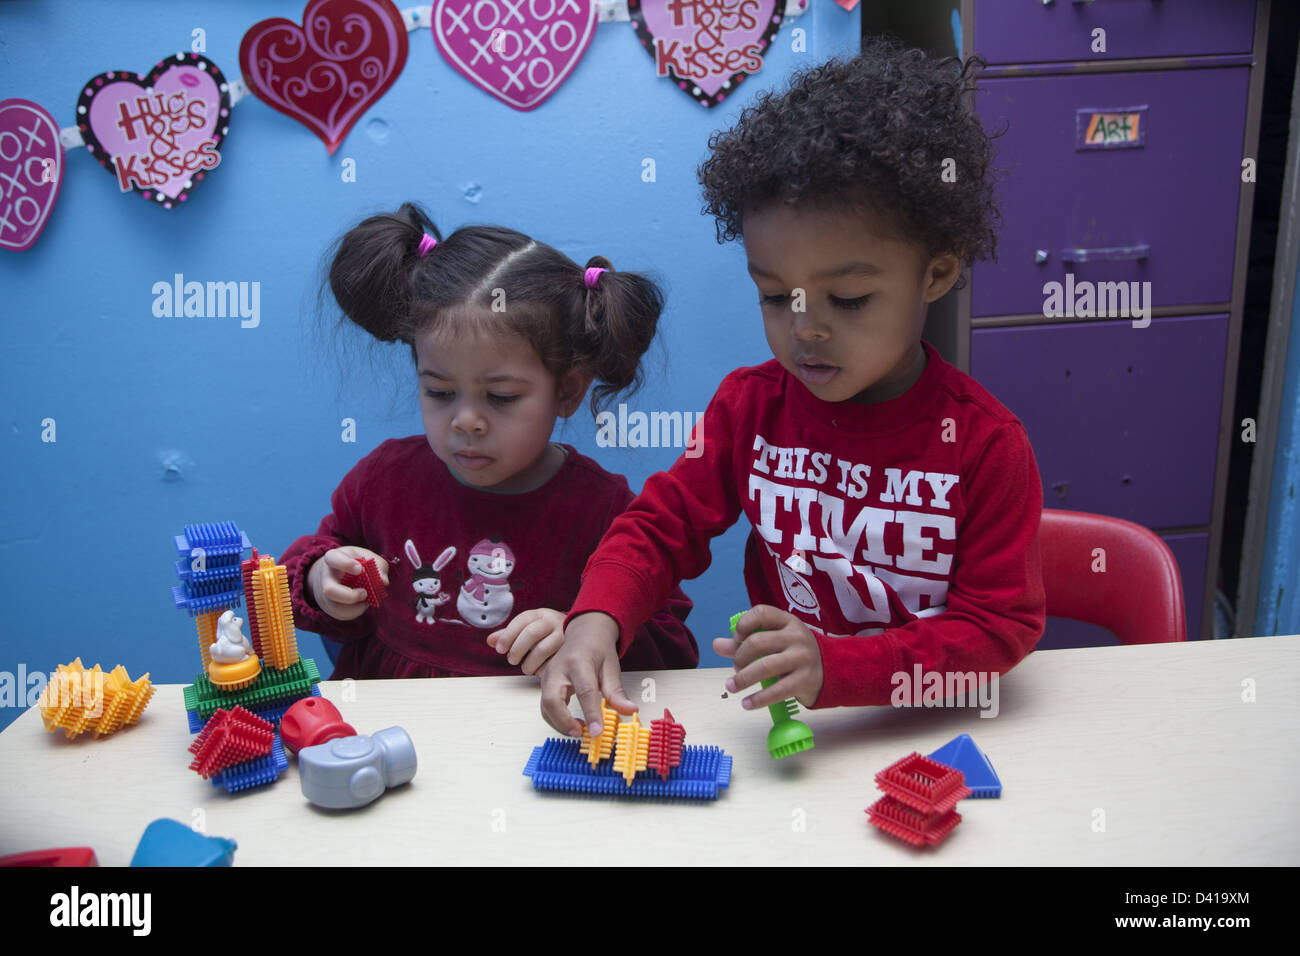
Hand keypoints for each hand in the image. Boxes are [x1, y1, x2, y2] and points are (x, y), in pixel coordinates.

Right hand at [307, 547, 389, 621]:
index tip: (359, 569)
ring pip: (337, 607)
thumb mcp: (366, 556)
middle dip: (350, 596)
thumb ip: (378, 565)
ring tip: (366, 598)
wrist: (336, 573)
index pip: (333, 559)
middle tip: (365, 593)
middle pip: (330, 591)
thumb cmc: (355, 562)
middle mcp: (325, 577)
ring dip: (356, 607)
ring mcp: (325, 594)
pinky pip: (342, 614)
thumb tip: (384, 581)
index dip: (346, 565)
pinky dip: (356, 610)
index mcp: (333, 558)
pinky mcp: (330, 607)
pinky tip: (362, 603)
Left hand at [488, 608, 564, 674]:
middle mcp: (554, 622)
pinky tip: (539, 670)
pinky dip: (542, 669)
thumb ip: (509, 634)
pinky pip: (553, 663)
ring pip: (542, 649)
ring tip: (525, 668)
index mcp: (541, 614)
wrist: (580, 638)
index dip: (508, 635)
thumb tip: (490, 641)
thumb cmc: (547, 635)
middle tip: (512, 660)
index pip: (522, 620)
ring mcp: (565, 636)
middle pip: (532, 633)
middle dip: (517, 649)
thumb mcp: (529, 629)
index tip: (500, 649)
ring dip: (529, 662)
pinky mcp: (571, 652)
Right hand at [539, 612, 635, 736]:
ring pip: (545, 707)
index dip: (591, 713)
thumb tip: (630, 711)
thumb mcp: (611, 667)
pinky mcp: (545, 685)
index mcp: (579, 661)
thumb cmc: (597, 648)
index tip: (598, 731)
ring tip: (580, 731)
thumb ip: (617, 692)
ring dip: (559, 724)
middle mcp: (558, 669)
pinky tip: (573, 724)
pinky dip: (556, 720)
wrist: (583, 633)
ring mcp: (548, 677)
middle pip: (552, 699)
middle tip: (582, 733)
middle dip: (564, 721)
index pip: (585, 690)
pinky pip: (545, 707)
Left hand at [713, 604, 823, 709]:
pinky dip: (758, 699)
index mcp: (787, 621)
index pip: (762, 613)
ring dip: (743, 679)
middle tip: (735, 668)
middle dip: (739, 657)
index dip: (744, 624)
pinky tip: (746, 703)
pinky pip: (777, 690)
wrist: (830, 669)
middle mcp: (796, 636)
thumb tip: (717, 645)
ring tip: (731, 687)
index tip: (737, 638)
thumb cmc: (793, 652)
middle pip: (758, 642)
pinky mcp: (805, 680)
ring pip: (765, 666)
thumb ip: (744, 642)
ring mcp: (802, 658)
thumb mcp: (774, 641)